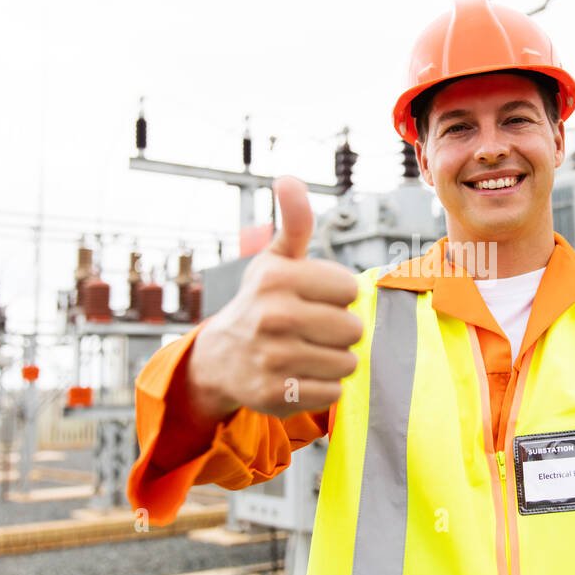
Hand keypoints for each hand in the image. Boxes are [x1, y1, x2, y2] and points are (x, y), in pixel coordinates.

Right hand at [184, 176, 362, 420]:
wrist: (221, 357)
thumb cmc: (262, 302)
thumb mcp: (276, 260)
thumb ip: (294, 222)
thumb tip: (288, 179)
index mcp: (276, 279)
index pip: (349, 289)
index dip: (339, 295)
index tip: (316, 298)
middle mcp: (271, 317)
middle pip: (353, 328)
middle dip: (340, 330)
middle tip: (314, 329)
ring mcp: (272, 359)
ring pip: (347, 362)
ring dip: (335, 359)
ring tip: (309, 352)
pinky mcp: (276, 395)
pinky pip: (334, 393)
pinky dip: (324, 387)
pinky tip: (301, 375)